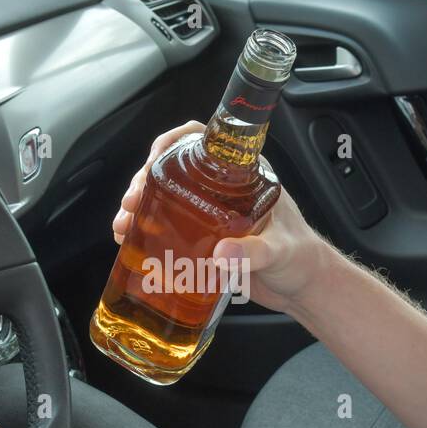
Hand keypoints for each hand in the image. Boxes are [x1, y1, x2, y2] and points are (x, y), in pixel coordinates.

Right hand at [113, 121, 336, 315]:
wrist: (302, 288)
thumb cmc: (300, 258)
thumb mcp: (279, 251)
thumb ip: (254, 252)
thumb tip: (222, 253)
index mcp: (245, 175)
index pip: (204, 140)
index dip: (175, 141)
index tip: (154, 157)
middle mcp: (222, 189)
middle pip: (174, 169)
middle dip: (146, 179)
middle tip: (133, 201)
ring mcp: (209, 213)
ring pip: (165, 196)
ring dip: (139, 205)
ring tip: (123, 222)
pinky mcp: (201, 238)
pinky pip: (168, 225)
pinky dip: (146, 229)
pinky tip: (131, 239)